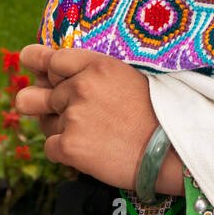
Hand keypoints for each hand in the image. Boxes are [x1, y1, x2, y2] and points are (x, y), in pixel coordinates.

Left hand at [14, 44, 183, 194]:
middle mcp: (81, 86)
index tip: (51, 81)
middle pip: (41, 94)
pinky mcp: (69, 146)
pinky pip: (49, 148)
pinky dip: (66, 153)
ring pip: (43, 122)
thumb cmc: (156, 115)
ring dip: (59, 129)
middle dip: (52, 106)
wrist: (172, 151)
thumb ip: (92, 74)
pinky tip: (92, 152)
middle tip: (79, 117)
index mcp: (97, 65)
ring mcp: (73, 116)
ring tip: (90, 136)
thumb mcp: (128, 78)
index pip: (49, 60)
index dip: (47, 72)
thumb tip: (52, 76)